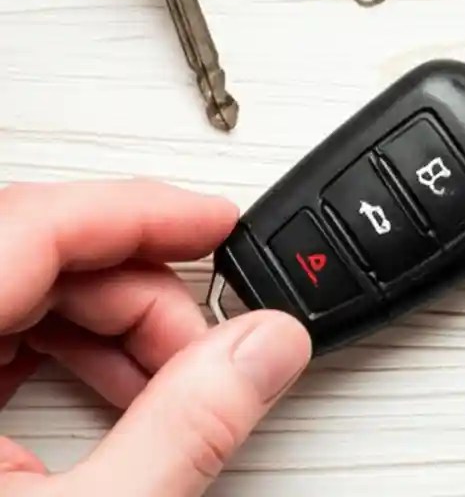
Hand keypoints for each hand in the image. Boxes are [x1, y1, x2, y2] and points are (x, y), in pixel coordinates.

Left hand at [0, 180, 312, 495]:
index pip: (29, 226)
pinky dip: (74, 355)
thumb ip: (188, 426)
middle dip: (142, 295)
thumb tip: (266, 346)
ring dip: (115, 329)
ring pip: (23, 293)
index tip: (216, 223)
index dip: (138, 213)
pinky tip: (124, 396)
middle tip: (213, 345)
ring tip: (177, 385)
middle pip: (35, 255)